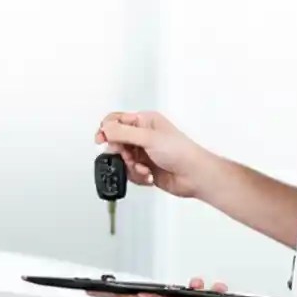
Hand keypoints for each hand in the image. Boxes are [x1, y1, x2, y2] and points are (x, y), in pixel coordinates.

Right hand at [95, 111, 214, 198]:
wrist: (195, 176)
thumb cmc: (181, 152)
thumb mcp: (148, 138)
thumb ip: (123, 133)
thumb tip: (105, 128)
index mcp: (144, 121)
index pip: (116, 120)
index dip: (106, 129)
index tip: (101, 140)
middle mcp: (143, 136)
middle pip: (116, 142)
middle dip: (120, 153)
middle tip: (129, 156)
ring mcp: (144, 153)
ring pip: (122, 159)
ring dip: (130, 167)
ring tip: (143, 169)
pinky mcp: (145, 168)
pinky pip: (130, 172)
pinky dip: (137, 176)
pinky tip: (148, 176)